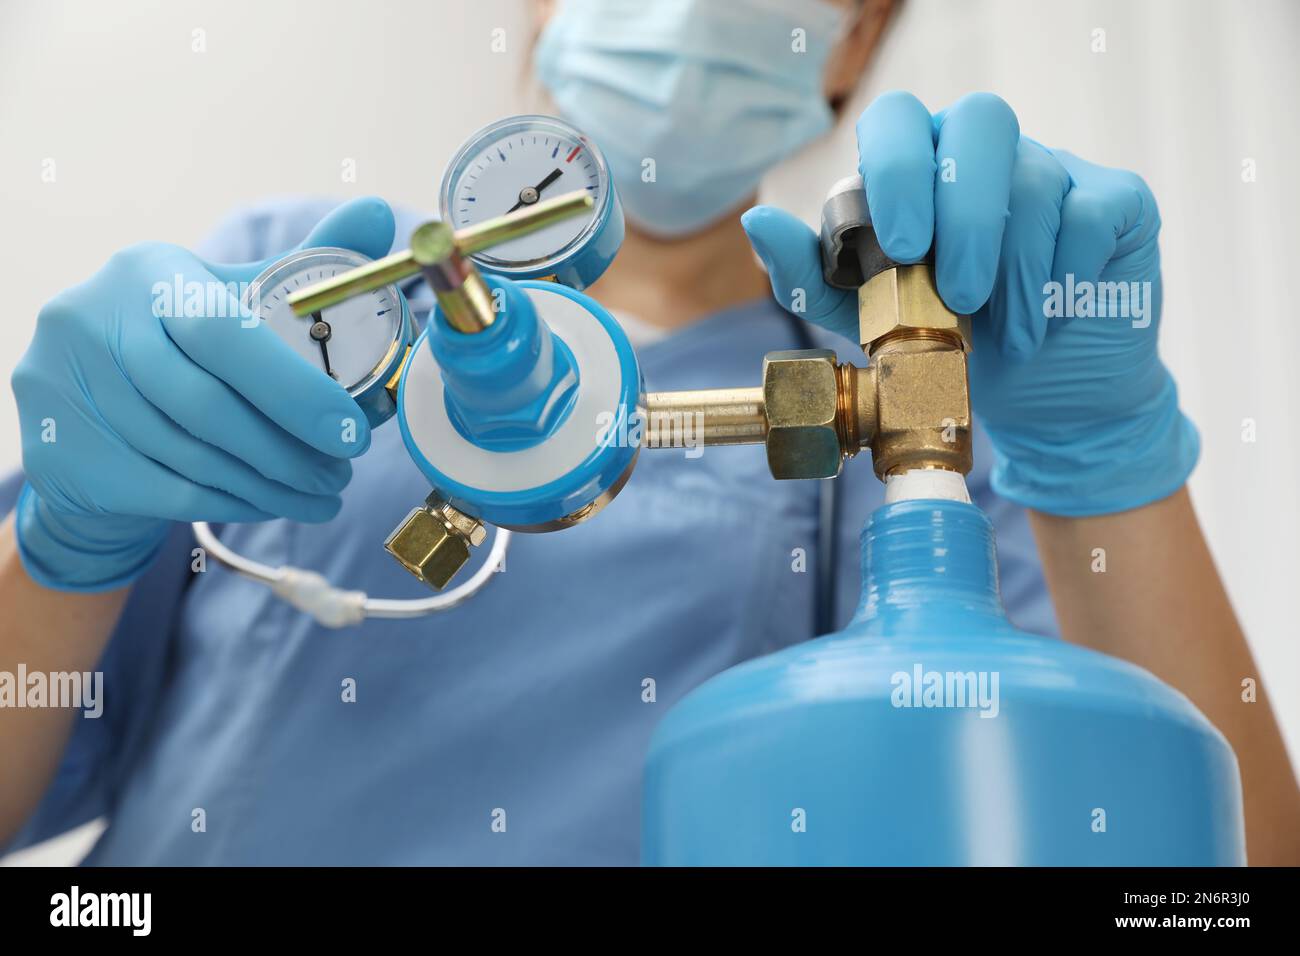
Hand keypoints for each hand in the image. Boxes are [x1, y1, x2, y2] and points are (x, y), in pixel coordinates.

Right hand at [11, 197, 395, 590]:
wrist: (86, 402)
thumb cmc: (182, 341)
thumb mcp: (231, 295)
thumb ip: (305, 264)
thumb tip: (376, 214)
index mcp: (146, 274)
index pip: (224, 332)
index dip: (295, 390)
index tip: (354, 432)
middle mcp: (95, 323)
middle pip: (207, 406)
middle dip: (289, 450)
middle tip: (341, 472)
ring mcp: (70, 390)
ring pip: (195, 458)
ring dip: (273, 485)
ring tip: (324, 492)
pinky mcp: (67, 454)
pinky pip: (171, 492)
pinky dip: (236, 503)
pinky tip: (277, 504)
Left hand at [742, 91, 1196, 516]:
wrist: (1040, 397)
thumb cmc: (950, 346)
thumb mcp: (867, 322)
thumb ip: (812, 275)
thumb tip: (759, 220)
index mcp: (920, 169)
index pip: (899, 119)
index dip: (899, 167)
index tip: (902, 244)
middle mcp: (986, 156)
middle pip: (980, 122)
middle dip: (966, 214)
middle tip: (959, 295)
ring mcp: (1056, 170)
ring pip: (1037, 178)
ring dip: (1014, 270)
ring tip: (1002, 334)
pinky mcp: (1114, 201)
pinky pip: (1094, 208)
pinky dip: (1066, 272)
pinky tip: (1048, 318)